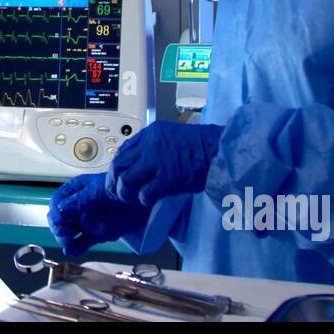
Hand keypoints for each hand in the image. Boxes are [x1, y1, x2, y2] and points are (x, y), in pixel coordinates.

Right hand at [48, 173, 151, 256]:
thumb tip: (61, 209)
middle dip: (58, 226)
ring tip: (69, 241)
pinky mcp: (97, 234)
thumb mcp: (100, 190)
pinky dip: (75, 248)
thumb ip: (81, 200)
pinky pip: (82, 242)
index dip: (55, 210)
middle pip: (59, 217)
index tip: (60, 218)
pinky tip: (70, 250)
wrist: (145, 201)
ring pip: (68, 231)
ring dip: (64, 237)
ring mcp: (87, 221)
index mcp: (77, 190)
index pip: (58, 200)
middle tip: (66, 233)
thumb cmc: (122, 187)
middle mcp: (79, 206)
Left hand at [106, 120, 222, 206]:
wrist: (219, 151)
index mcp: (150, 132)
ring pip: (126, 180)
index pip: (123, 150)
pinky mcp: (166, 179)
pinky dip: (143, 199)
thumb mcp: (171, 137)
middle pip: (119, 164)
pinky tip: (148, 201)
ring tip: (128, 198)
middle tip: (116, 191)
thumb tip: (140, 164)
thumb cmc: (200, 146)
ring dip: (124, 192)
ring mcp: (156, 162)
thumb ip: (153, 146)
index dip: (117, 165)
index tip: (118, 175)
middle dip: (114, 180)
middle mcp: (149, 145)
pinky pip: (144, 193)